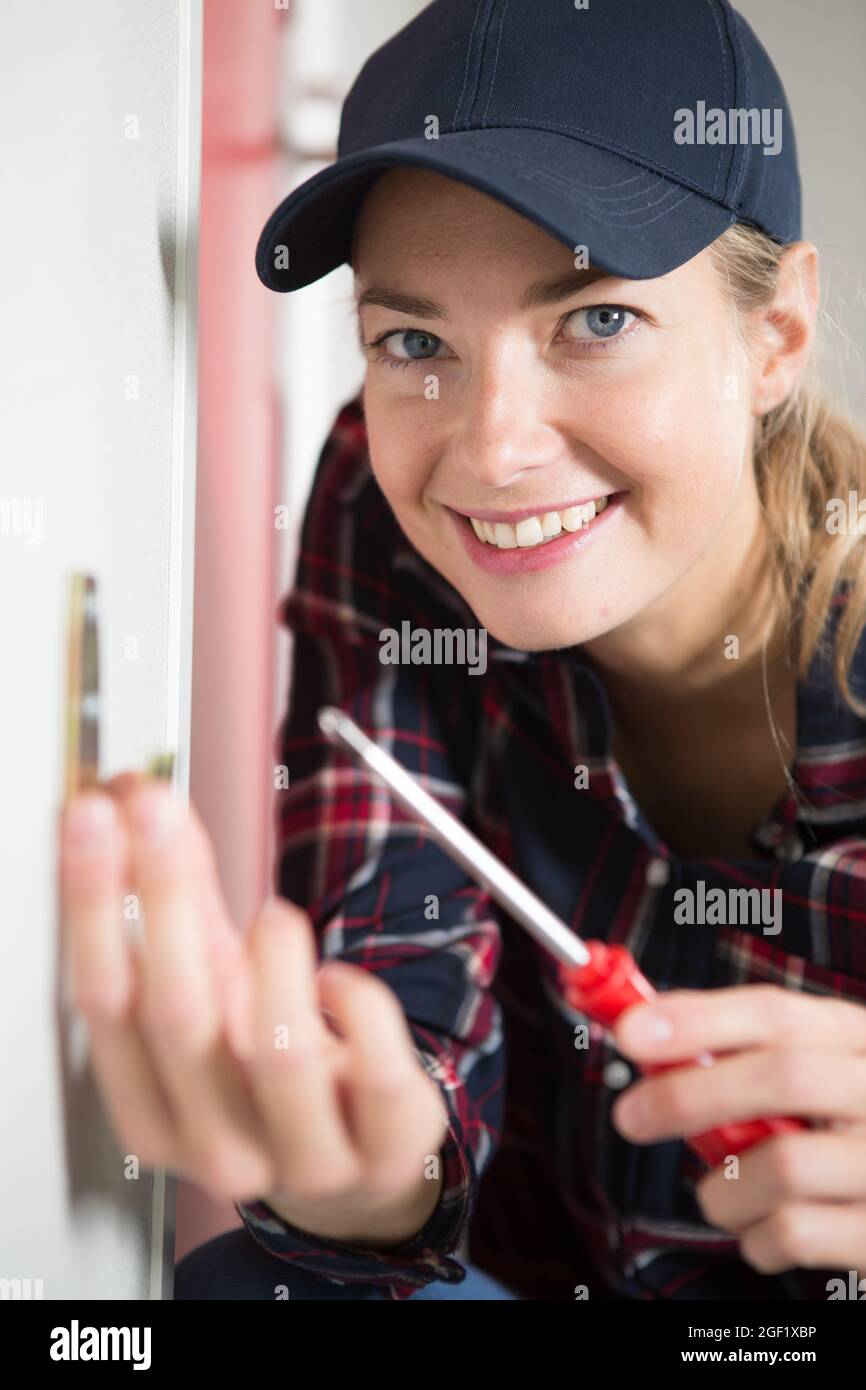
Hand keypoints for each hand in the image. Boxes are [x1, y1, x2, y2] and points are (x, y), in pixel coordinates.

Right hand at [58, 775, 447, 1238]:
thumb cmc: (269, 1071)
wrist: (357, 1159)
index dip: (94, 901)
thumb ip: (179, 902)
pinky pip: (373, 1058)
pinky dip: (358, 997)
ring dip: (277, 952)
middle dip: (160, 895)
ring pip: (278, 1049)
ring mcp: (305, 1155)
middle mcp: (218, 1147)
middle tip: (156, 810)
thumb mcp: (218, 988)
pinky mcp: (385, 1142)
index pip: (104, 1005)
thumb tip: (136, 802)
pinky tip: (337, 983)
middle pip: (177, 1016)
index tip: (93, 817)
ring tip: (275, 920)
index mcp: (153, 1115)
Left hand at [610, 985, 865, 1276]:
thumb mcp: (817, 1070)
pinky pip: (795, 1233)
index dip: (700, 1017)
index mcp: (858, 1038)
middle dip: (691, 1094)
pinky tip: (761, 1230)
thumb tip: (647, 1037)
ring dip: (724, 1187)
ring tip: (722, 1195)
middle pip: (783, 1078)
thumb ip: (745, 1054)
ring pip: (784, 1165)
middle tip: (632, 1116)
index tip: (633, 1030)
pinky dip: (755, 1237)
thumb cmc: (847, 1129)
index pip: (778, 1013)